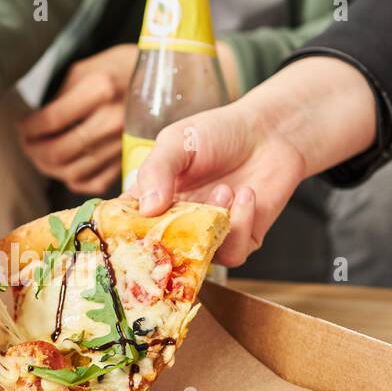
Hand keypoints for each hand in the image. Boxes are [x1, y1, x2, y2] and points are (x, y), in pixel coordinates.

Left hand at [17, 44, 136, 195]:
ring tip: (41, 156)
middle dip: (34, 151)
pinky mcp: (130, 159)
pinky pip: (95, 183)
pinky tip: (67, 168)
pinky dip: (75, 179)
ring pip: (74, 170)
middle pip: (60, 151)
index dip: (29, 128)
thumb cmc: (121, 68)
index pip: (51, 120)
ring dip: (49, 168)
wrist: (169, 78)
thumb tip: (35, 121)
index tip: (22, 127)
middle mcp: (113, 120)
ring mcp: (123, 143)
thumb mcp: (87, 68)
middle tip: (27, 145)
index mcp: (100, 89)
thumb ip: (60, 95)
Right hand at [130, 57, 377, 266]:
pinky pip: (232, 254)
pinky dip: (240, 225)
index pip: (124, 228)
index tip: (125, 232)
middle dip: (165, 245)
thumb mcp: (177, 141)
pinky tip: (246, 194)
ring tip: (224, 190)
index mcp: (150, 200)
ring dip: (211, 226)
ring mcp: (206, 236)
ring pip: (196, 258)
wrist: (271, 132)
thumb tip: (146, 209)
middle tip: (177, 222)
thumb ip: (157, 170)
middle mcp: (175, 224)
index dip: (120, 236)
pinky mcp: (239, 242)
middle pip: (156, 255)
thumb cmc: (219, 133)